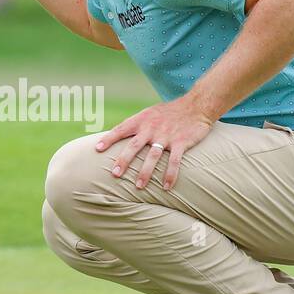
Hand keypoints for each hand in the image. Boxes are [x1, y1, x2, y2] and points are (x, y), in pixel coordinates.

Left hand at [94, 96, 216, 190]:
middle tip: (115, 175)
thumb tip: (116, 138)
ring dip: (146, 172)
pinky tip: (166, 187)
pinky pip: (174, 161)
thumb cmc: (168, 112)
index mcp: (141, 120)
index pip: (121, 129)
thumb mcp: (149, 114)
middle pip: (134, 146)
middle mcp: (151, 128)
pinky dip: (170, 174)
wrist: (196, 105)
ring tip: (139, 186)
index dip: (109, 139)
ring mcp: (166, 136)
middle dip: (124, 160)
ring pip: (153, 156)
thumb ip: (135, 126)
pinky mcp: (181, 142)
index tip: (97, 149)